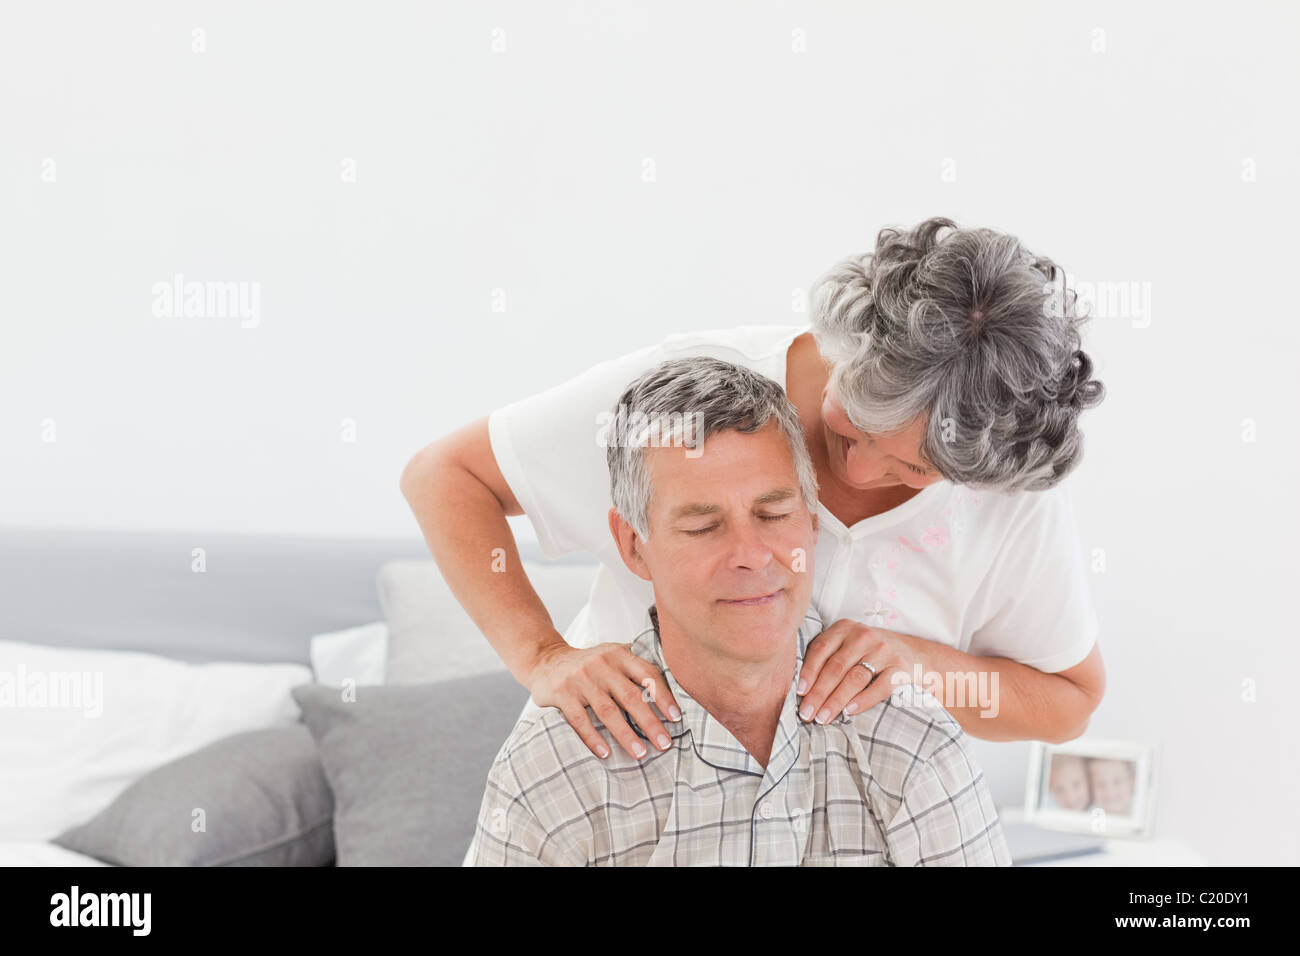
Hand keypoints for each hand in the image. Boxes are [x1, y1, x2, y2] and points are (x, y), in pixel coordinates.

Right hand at [527, 641, 681, 760]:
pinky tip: (605, 753)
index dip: (664, 696)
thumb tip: (673, 689)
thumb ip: (636, 666)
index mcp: (619, 654)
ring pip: (607, 711)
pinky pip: (579, 720)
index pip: (647, 674)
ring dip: (626, 735)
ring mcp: (580, 679)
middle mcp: (601, 664)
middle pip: (631, 696)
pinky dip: (592, 738)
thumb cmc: (589, 664)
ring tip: (640, 754)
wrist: (546, 660)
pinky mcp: (562, 693)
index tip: (676, 718)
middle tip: (664, 744)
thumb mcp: (612, 656)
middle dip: (650, 722)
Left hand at [796, 618, 923, 723]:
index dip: (808, 672)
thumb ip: (827, 658)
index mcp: (845, 628)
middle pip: (836, 666)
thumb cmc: (869, 654)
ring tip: (823, 717)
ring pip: (855, 678)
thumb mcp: (847, 646)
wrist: (914, 654)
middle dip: (819, 692)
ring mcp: (884, 650)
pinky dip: (863, 701)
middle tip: (806, 713)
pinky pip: (879, 687)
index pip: (821, 649)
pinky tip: (849, 712)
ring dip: (836, 700)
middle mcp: (864, 635)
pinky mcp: (900, 667)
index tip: (799, 692)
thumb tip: (802, 690)